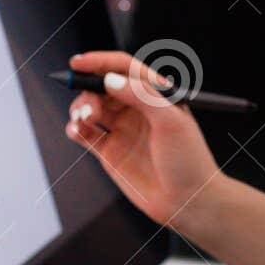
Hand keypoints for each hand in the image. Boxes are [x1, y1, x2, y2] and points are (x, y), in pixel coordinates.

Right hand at [61, 50, 225, 230]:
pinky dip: (75, 128)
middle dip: (87, 90)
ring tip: (84, 119)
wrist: (188, 201)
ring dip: (80, 108)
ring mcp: (123, 129)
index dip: (100, 62)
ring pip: (91, 107)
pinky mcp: (110, 152)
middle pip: (102, 87)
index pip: (124, 68)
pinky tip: (75, 130)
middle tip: (86, 105)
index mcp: (155, 94)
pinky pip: (85, 134)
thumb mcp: (170, 121)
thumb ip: (140, 96)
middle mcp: (137, 108)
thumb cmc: (189, 159)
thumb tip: (109, 80)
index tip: (78, 62)